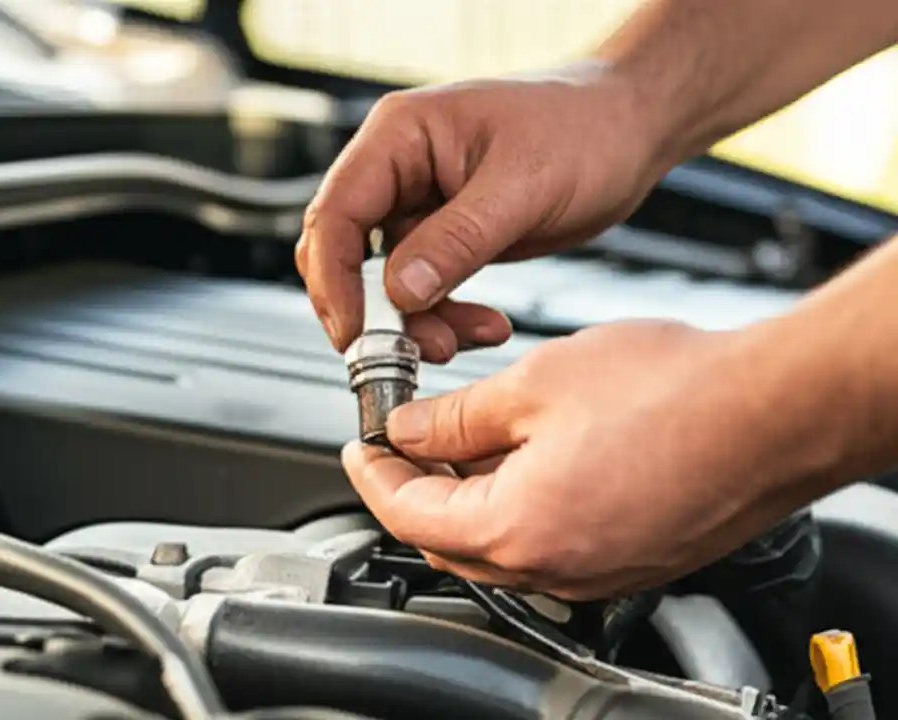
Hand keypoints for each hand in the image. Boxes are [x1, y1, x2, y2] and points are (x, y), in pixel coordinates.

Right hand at [296, 63, 671, 358]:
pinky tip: (487, 327)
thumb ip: (457, 240)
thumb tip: (399, 292)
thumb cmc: (586, 129)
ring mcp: (418, 202)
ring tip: (463, 342)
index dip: (335, 279)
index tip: (353, 333)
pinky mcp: (444, 233)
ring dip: (416, 321)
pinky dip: (445, 316)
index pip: (337, 213)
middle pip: (344, 250)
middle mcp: (398, 167)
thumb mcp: (524, 187)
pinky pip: (422, 288)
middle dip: (370, 309)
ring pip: (384, 280)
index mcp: (400, 135)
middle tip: (405, 353)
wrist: (631, 128)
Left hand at [341, 320, 828, 599]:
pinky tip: (527, 455)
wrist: (776, 409)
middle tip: (403, 443)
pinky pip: (551, 543)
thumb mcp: (534, 385)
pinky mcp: (632, 560)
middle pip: (449, 541)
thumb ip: (455, 416)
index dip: (373, 476)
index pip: (409, 516)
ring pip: (501, 544)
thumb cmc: (675, 394)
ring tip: (464, 435)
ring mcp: (598, 571)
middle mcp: (555, 568)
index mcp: (517, 529)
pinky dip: (520, 506)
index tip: (362, 447)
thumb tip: (410, 430)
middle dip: (416, 491)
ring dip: (469, 496)